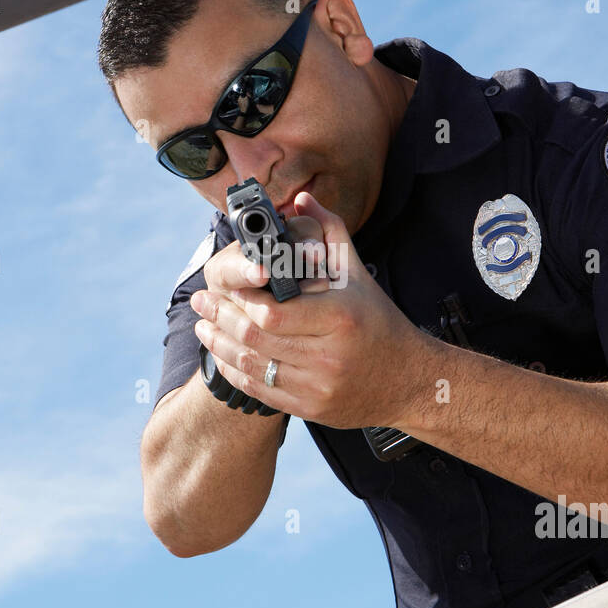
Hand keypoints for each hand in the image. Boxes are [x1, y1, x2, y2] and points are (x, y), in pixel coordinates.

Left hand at [190, 191, 429, 429]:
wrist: (408, 380)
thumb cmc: (378, 321)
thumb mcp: (357, 273)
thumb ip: (328, 232)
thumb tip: (301, 199)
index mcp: (339, 318)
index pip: (272, 312)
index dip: (240, 299)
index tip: (221, 285)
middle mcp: (327, 355)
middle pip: (255, 338)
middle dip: (219, 317)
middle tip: (199, 301)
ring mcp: (317, 386)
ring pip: (252, 366)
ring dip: (219, 345)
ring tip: (202, 326)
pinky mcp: (310, 408)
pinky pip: (260, 390)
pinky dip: (235, 371)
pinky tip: (222, 355)